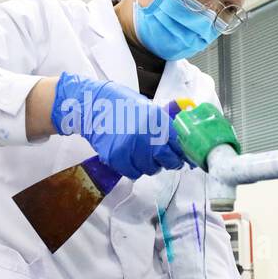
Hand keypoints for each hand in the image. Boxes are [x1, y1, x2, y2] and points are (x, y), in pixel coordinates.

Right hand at [50, 72, 185, 178]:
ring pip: (150, 169)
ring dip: (151, 166)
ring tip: (144, 156)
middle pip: (167, 159)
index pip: (178, 143)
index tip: (184, 156)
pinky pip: (133, 172)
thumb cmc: (121, 105)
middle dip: (170, 162)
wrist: (93, 106)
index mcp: (156, 119)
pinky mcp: (116, 157)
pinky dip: (134, 169)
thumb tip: (180, 142)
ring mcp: (130, 147)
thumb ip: (164, 125)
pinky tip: (132, 159)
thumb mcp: (148, 108)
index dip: (183, 152)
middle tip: (168, 161)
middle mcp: (145, 134)